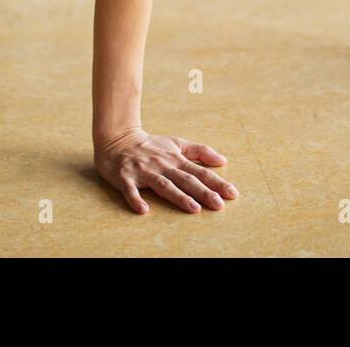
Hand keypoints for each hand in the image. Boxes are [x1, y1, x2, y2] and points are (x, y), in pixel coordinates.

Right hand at [94, 127, 237, 214]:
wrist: (117, 139)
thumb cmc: (150, 145)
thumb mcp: (176, 143)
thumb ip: (199, 151)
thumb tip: (223, 161)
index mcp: (175, 159)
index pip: (199, 172)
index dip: (216, 182)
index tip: (232, 193)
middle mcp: (162, 165)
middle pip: (185, 180)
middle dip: (203, 192)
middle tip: (219, 204)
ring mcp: (144, 171)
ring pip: (163, 185)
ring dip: (178, 197)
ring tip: (193, 209)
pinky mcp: (125, 177)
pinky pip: (131, 190)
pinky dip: (136, 200)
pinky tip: (144, 210)